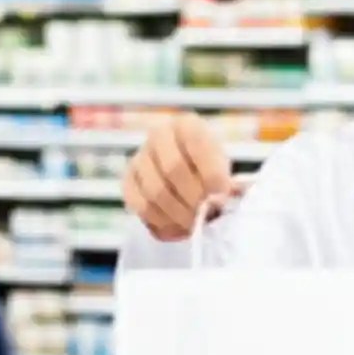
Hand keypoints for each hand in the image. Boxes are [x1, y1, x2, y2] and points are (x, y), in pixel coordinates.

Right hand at [123, 112, 236, 240]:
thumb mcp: (224, 168)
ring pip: (155, 191)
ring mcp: (140, 158)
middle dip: (194, 198)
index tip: (222, 194)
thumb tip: (220, 200)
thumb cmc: (210, 170)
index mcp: (188, 126)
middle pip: (173, 169)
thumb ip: (224, 182)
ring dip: (179, 214)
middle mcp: (159, 136)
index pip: (197, 143)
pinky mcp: (128, 182)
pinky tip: (178, 229)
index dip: (211, 172)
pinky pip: (141, 206)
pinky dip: (161, 222)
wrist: (187, 175)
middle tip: (207, 215)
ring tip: (195, 224)